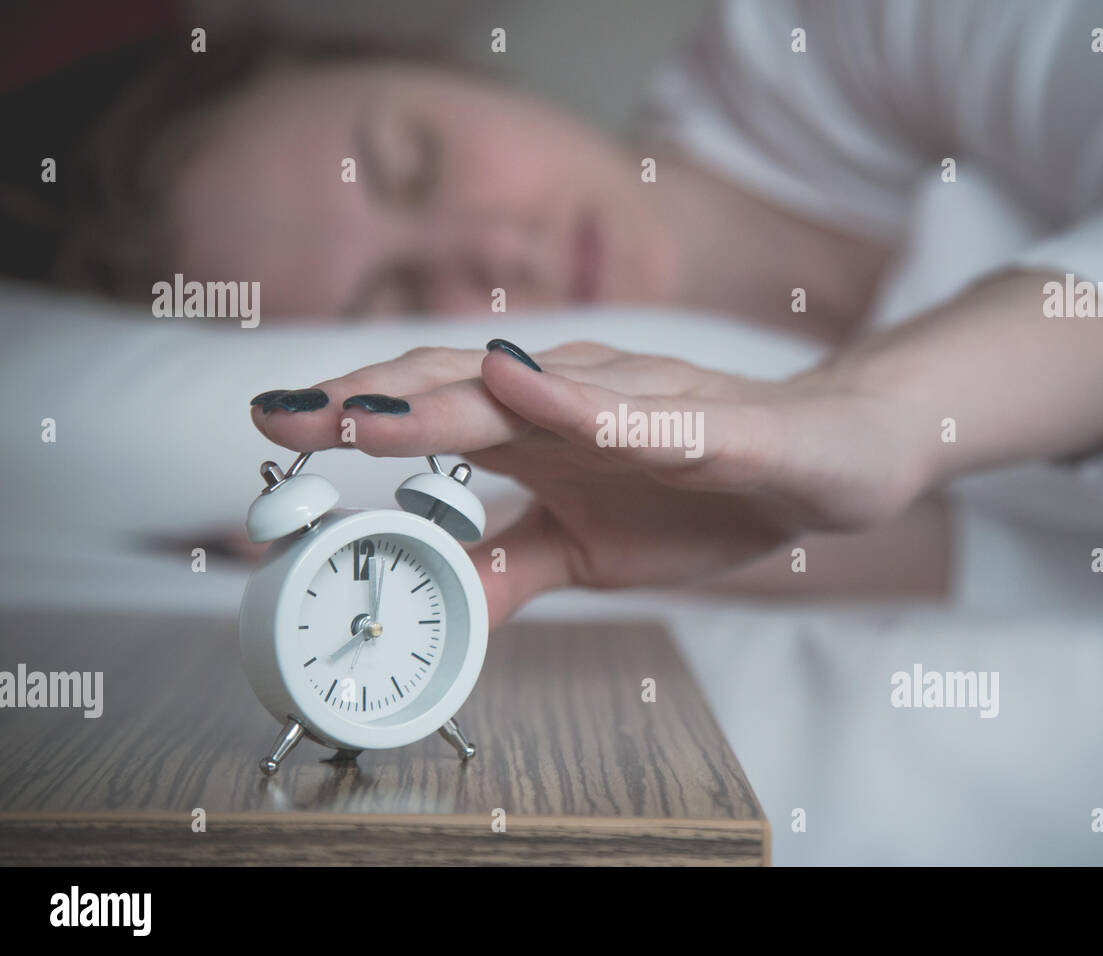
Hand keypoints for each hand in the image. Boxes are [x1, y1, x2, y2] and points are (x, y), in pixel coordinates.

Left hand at [253, 342, 924, 622]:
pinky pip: (641, 415)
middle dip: (368, 401)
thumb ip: (510, 564)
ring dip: (447, 399)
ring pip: (536, 392)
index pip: (432, 413)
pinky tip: (527, 392)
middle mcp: (577, 399)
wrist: (828, 463)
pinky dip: (579, 406)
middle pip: (461, 388)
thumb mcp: (591, 550)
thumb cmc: (709, 490)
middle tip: (281, 418)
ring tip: (368, 412)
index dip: (351, 419)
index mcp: (542, 431)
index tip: (269, 436)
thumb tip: (432, 601)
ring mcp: (641, 404)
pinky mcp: (711, 423)